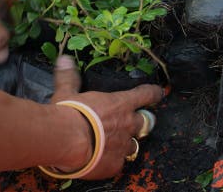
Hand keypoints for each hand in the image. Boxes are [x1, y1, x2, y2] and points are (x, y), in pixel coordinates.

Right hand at [49, 55, 163, 179]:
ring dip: (126, 143)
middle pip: (146, 122)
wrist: (65, 141)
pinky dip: (113, 162)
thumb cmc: (69, 114)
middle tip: (132, 123)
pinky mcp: (115, 163)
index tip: (158, 93)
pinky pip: (119, 163)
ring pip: (134, 144)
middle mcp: (128, 123)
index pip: (147, 94)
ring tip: (114, 145)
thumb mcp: (67, 92)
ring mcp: (123, 144)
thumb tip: (64, 59)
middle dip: (141, 122)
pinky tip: (103, 161)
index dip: (154, 93)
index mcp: (121, 103)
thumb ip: (69, 77)